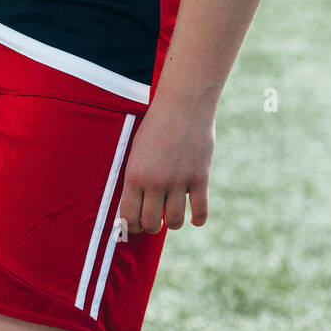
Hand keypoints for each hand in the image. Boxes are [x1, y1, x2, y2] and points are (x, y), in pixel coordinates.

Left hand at [119, 98, 214, 234]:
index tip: (137, 225)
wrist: (183, 103)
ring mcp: (179, 181)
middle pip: (151, 224)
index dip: (132, 226)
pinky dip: (197, 220)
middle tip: (156, 220)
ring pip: (175, 221)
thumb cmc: (156, 125)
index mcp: (135, 175)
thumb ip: (137, 178)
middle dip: (152, 226)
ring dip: (173, 223)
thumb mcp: (137, 150)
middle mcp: (155, 182)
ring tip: (173, 216)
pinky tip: (194, 218)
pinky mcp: (200, 177)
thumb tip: (137, 204)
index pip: (129, 217)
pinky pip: (200, 212)